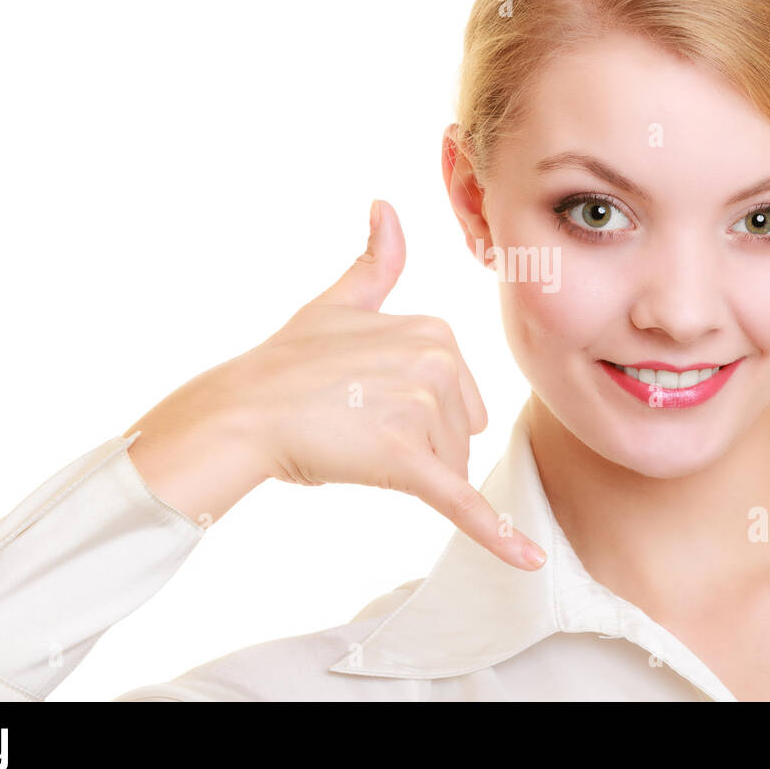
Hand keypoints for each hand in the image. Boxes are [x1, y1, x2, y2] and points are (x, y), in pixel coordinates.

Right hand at [123, 199, 546, 571]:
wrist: (240, 412)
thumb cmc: (285, 363)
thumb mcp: (337, 304)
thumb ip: (375, 261)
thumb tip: (386, 204)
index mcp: (436, 330)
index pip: (460, 396)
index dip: (418, 412)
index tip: (369, 401)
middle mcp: (438, 362)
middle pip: (462, 432)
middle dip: (420, 443)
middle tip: (358, 427)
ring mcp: (423, 412)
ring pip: (450, 468)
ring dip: (409, 471)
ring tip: (355, 446)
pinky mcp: (409, 463)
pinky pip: (462, 505)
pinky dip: (497, 537)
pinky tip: (529, 564)